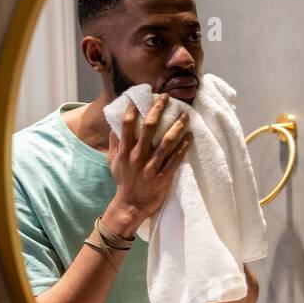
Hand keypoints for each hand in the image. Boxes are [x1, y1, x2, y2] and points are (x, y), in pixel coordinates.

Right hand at [103, 94, 191, 237]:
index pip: (127, 125)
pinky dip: (184, 146)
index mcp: (125, 152)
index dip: (132, 109)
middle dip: (158, 109)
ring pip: (166, 141)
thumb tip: (114, 125)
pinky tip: (190, 136)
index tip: (139, 96)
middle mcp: (138, 157)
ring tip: (185, 115)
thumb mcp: (113, 162)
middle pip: (149, 127)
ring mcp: (151, 167)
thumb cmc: (123, 182)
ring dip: (177, 126)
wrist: (130, 206)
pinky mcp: (163, 176)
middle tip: (166, 97)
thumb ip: (114, 143)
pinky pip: (176, 158)